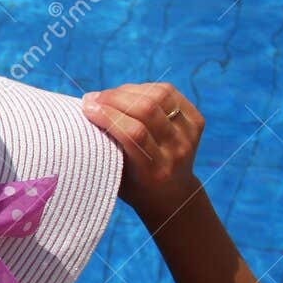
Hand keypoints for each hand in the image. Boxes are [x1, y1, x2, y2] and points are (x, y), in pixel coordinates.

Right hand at [81, 83, 204, 225]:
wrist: (171, 193)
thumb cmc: (133, 185)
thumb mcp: (116, 176)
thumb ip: (106, 148)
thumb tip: (89, 107)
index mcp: (155, 171)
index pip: (134, 134)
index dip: (108, 116)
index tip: (86, 108)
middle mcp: (177, 152)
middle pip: (147, 110)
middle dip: (114, 98)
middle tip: (93, 98)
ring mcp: (189, 135)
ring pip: (159, 96)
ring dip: (128, 90)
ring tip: (109, 96)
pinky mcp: (196, 121)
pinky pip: (169, 93)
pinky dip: (145, 88)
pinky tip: (129, 94)